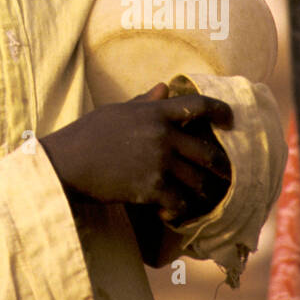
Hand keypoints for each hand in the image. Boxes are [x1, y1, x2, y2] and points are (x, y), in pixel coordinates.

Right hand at [40, 83, 232, 221]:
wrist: (68, 162)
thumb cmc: (88, 133)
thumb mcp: (118, 111)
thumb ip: (145, 101)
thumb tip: (165, 87)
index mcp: (154, 112)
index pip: (198, 105)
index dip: (220, 110)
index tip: (231, 119)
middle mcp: (163, 135)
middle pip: (207, 151)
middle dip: (219, 165)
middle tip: (223, 173)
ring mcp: (159, 162)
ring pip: (198, 181)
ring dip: (200, 191)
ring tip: (197, 197)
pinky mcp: (152, 188)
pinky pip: (181, 202)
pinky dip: (180, 209)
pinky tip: (171, 212)